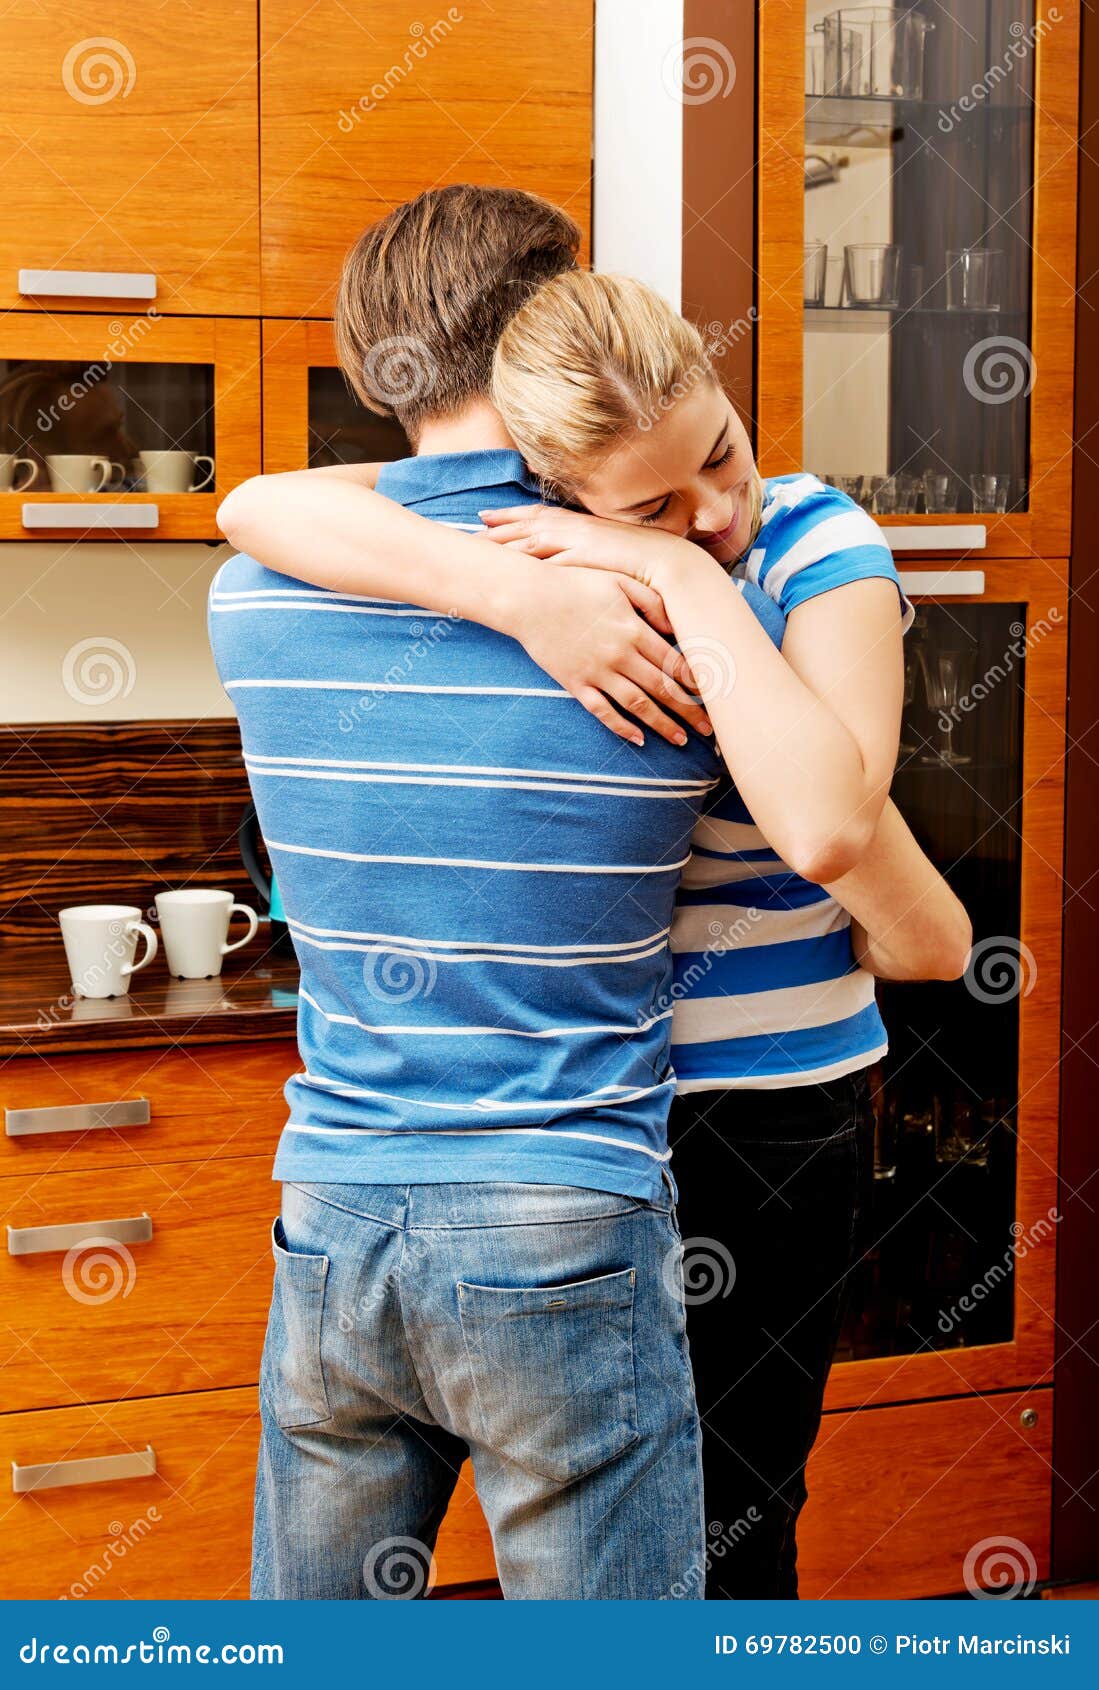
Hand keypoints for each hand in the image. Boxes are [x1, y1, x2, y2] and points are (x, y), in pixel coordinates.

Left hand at [480, 503, 693, 590]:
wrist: (673, 567)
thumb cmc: (647, 565)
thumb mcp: (614, 553)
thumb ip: (592, 552)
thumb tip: (577, 560)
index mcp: (584, 523)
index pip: (539, 515)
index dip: (510, 516)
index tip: (486, 516)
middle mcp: (578, 528)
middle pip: (528, 524)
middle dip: (499, 526)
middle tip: (473, 528)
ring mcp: (580, 542)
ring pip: (533, 541)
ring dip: (506, 544)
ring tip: (479, 549)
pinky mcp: (585, 560)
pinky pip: (549, 561)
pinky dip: (528, 564)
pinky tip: (507, 570)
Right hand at [502, 557, 711, 746]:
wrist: (528, 597)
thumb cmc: (575, 583)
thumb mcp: (619, 581)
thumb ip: (651, 602)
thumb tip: (676, 626)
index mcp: (634, 629)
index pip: (674, 662)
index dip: (697, 682)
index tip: (716, 697)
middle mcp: (620, 655)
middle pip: (662, 689)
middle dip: (689, 711)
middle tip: (710, 730)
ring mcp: (597, 672)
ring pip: (637, 705)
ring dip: (662, 724)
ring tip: (682, 739)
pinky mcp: (576, 683)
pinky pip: (602, 712)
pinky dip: (622, 728)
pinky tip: (639, 739)